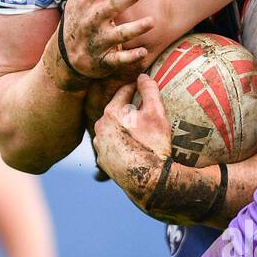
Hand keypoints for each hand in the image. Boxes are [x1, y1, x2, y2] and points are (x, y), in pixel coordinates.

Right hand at [59, 0, 155, 80]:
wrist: (65, 55)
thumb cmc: (80, 20)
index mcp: (88, 3)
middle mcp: (92, 21)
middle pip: (112, 7)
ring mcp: (97, 41)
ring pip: (118, 35)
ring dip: (134, 28)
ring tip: (151, 21)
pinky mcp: (103, 60)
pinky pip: (117, 59)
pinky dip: (130, 57)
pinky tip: (143, 52)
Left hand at [92, 74, 172, 199]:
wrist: (148, 181)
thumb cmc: (153, 144)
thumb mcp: (157, 114)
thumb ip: (150, 91)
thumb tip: (143, 76)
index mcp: (111, 113)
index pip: (123, 92)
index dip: (136, 87)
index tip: (143, 86)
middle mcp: (100, 127)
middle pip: (116, 111)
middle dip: (128, 109)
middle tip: (144, 111)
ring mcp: (99, 145)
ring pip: (112, 129)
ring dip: (122, 127)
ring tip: (138, 130)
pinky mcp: (102, 160)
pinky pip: (111, 146)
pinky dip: (119, 143)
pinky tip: (132, 147)